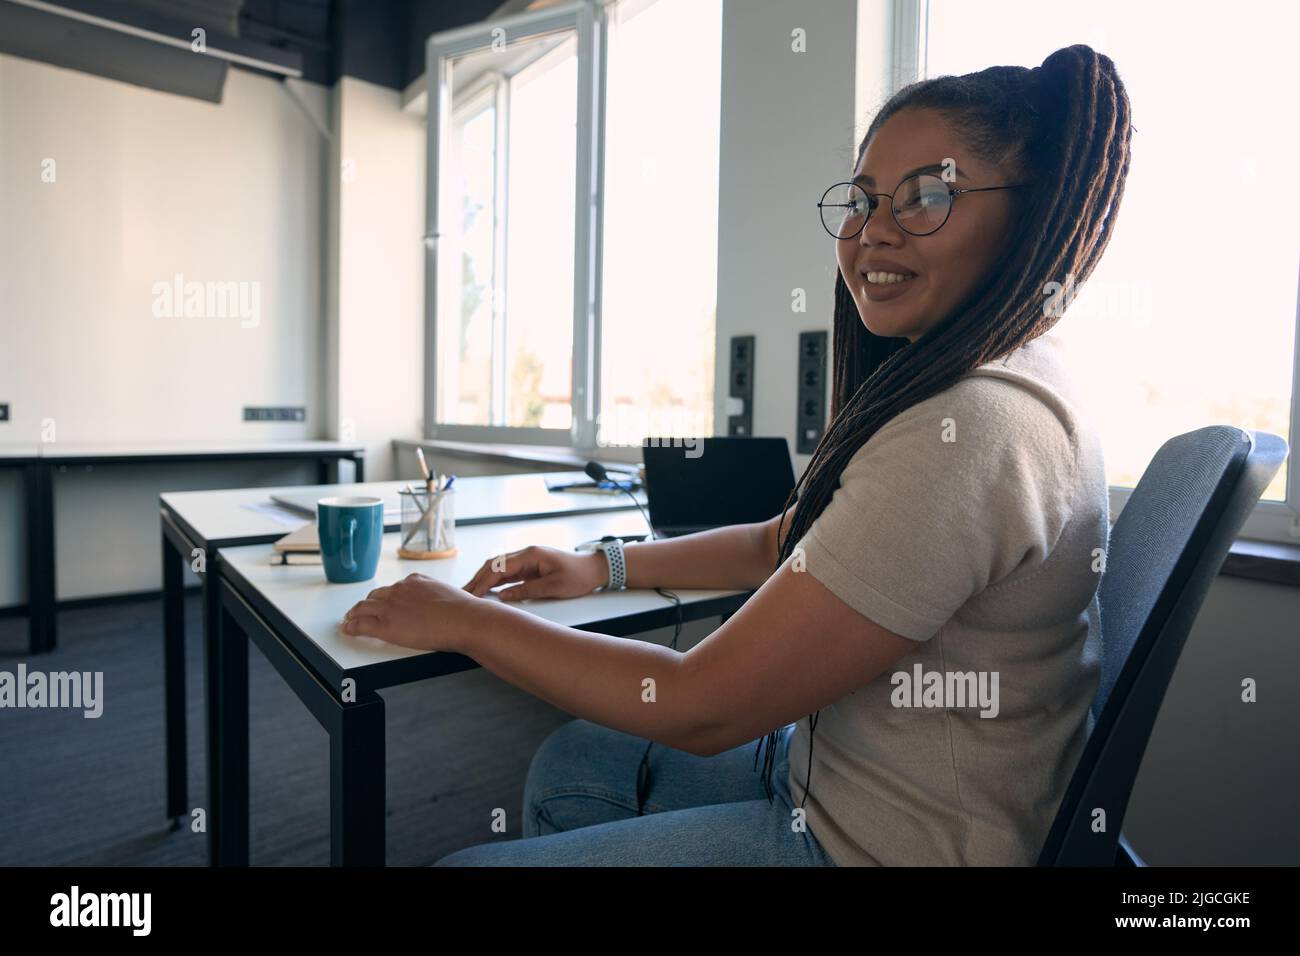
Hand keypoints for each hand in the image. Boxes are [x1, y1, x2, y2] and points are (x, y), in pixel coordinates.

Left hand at [341, 572, 487, 652]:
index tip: (382, 602)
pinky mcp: (386, 625)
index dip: (385, 597)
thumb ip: (435, 597)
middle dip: (367, 603)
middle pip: (375, 596)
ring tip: (349, 619)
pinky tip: (347, 628)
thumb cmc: (463, 610)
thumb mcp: (448, 594)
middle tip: (360, 610)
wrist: (463, 619)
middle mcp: (399, 590)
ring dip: (354, 613)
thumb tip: (437, 605)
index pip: (393, 588)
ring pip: (363, 607)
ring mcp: (390, 606)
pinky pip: (361, 624)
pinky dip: (351, 626)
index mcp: (415, 581)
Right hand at [463, 545, 607, 601]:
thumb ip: (528, 591)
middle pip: (494, 565)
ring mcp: (527, 561)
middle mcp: (526, 554)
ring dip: (484, 581)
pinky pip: (508, 574)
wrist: (594, 569)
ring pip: (499, 569)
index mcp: (531, 555)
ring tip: (470, 594)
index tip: (473, 593)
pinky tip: (486, 592)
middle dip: (478, 579)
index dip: (484, 581)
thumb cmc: (578, 575)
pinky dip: (495, 583)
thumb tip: (504, 597)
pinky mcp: (529, 568)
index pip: (500, 567)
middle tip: (463, 593)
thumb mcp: (554, 586)